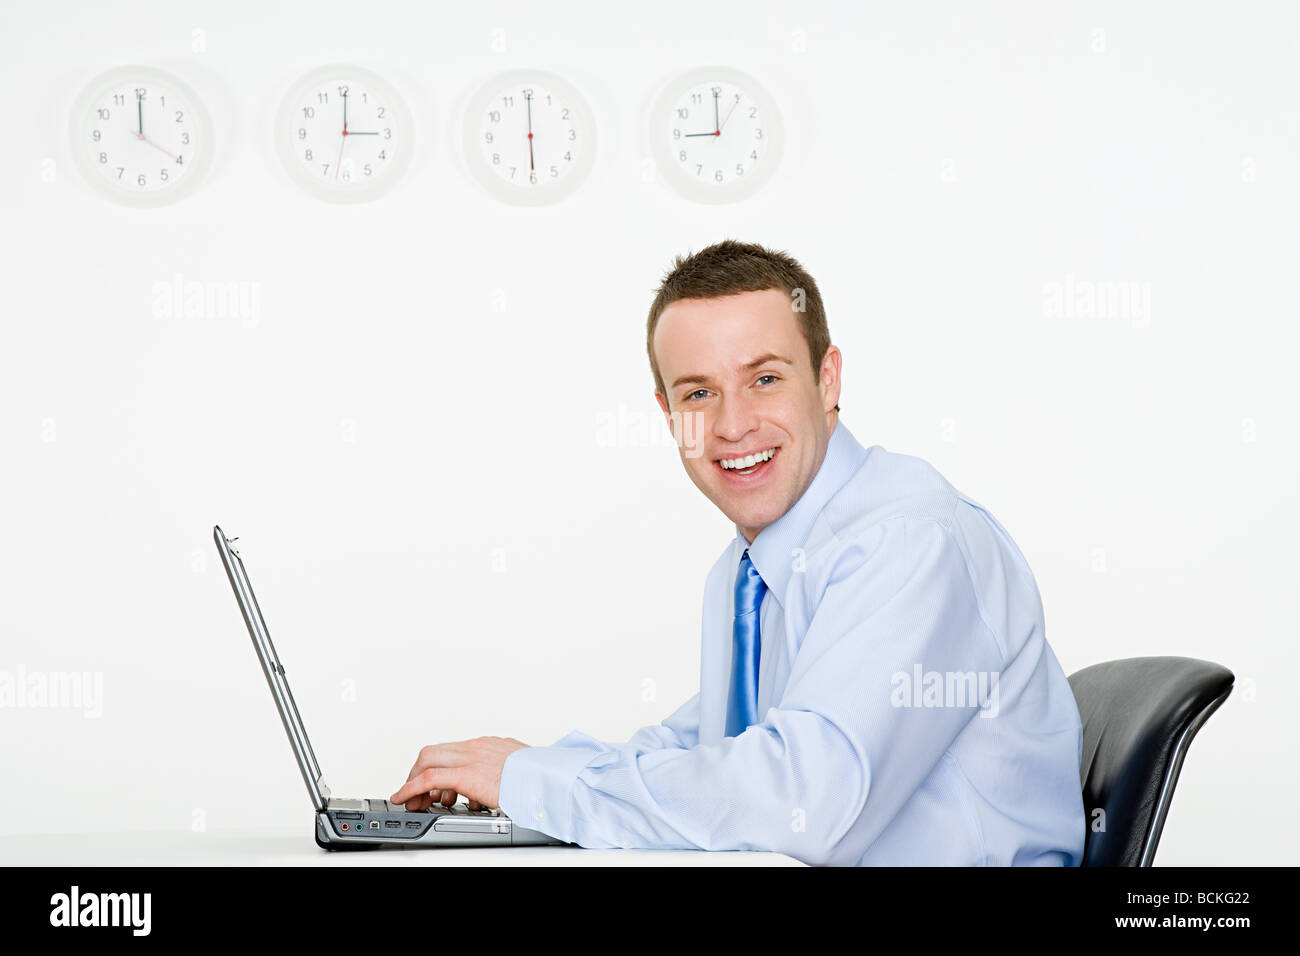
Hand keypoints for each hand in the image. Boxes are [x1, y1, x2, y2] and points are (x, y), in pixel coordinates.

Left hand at [391, 735, 528, 810]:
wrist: (548, 778)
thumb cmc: (540, 777)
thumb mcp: (520, 767)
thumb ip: (504, 769)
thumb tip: (501, 779)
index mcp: (488, 745)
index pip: (451, 750)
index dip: (435, 766)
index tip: (431, 783)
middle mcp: (476, 747)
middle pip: (433, 752)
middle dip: (418, 773)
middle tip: (416, 793)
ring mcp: (470, 758)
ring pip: (426, 761)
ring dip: (413, 782)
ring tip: (413, 801)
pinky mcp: (466, 775)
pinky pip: (428, 779)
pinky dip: (411, 788)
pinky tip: (405, 800)